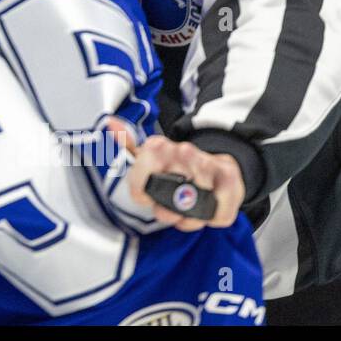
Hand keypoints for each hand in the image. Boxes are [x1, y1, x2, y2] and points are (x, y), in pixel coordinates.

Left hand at [104, 118, 244, 230]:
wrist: (216, 164)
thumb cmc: (175, 168)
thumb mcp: (145, 157)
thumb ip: (126, 145)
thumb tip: (109, 122)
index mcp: (157, 147)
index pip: (139, 186)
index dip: (142, 197)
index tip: (147, 195)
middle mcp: (183, 152)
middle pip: (168, 203)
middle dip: (167, 212)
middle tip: (169, 208)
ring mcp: (208, 165)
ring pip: (194, 210)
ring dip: (190, 219)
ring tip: (188, 211)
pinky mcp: (231, 180)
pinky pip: (219, 215)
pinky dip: (213, 218)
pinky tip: (207, 210)